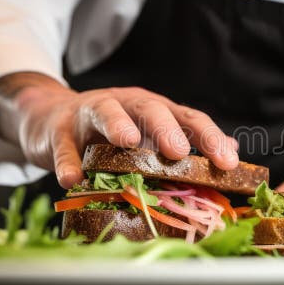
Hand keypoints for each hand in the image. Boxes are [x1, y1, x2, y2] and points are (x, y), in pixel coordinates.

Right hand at [0, 72, 238, 187]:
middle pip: (150, 108)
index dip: (209, 139)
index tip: (228, 163)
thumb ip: (189, 144)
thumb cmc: (110, 135)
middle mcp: (126, 105)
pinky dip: (68, 162)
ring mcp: (90, 114)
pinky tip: (73, 179)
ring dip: (117, 125)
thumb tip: (233, 152)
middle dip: (166, 127)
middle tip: (178, 150)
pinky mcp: (58, 131)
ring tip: (128, 143)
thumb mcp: (150, 136)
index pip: (188, 119)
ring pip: (105, 112)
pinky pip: (63, 146)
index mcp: (155, 109)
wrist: (51, 120)